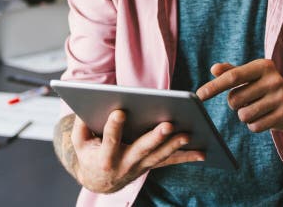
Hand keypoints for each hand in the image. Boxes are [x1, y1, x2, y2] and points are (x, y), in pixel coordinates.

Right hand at [71, 110, 203, 193]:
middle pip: (141, 149)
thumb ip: (82, 123)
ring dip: (174, 145)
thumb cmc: (89, 152)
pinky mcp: (151, 166)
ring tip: (187, 134)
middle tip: (168, 124)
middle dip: (155, 137)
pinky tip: (202, 152)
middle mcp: (124, 164)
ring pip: (159, 156)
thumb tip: (90, 101)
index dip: (114, 126)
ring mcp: (140, 167)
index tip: (120, 111)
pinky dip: (187, 157)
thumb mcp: (80, 140)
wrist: (98, 180)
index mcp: (104, 156)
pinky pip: (170, 162)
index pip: (110, 140)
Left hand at [196, 60, 282, 133]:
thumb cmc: (261, 86)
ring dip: (243, 115)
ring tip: (254, 108)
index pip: (233, 76)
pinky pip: (254, 126)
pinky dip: (253, 125)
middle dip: (234, 103)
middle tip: (246, 99)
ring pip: (244, 115)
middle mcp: (274, 80)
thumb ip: (230, 71)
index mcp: (264, 65)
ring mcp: (281, 98)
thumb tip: (214, 69)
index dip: (214, 86)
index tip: (198, 95)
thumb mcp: (248, 75)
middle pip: (235, 99)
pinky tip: (262, 117)